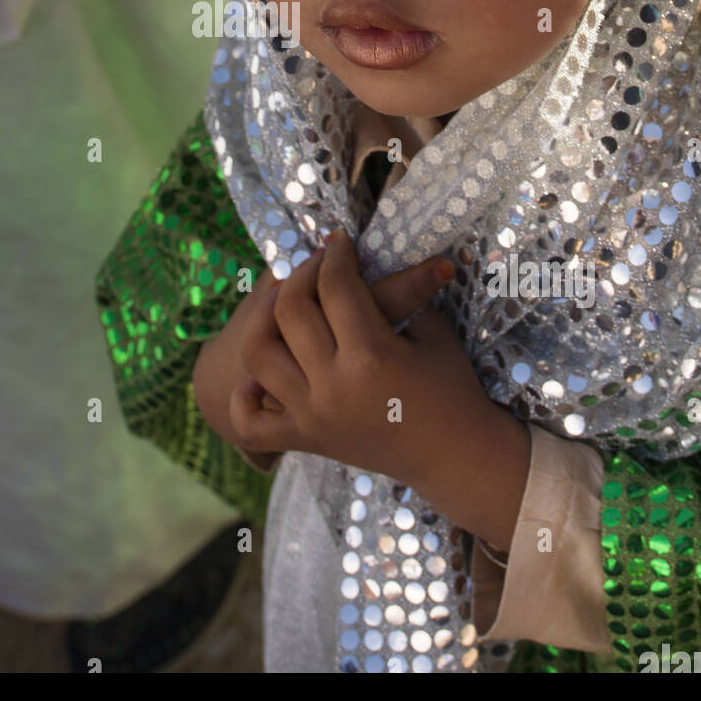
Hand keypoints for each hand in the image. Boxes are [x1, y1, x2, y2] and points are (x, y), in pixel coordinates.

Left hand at [228, 230, 492, 491]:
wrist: (456, 459)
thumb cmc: (452, 391)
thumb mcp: (433, 334)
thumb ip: (401, 296)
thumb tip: (368, 263)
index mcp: (372, 354)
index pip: (337, 286)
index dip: (336, 254)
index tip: (340, 241)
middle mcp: (334, 384)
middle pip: (290, 309)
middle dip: (301, 273)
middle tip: (317, 264)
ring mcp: (314, 414)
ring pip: (258, 354)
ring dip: (263, 319)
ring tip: (282, 305)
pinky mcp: (306, 439)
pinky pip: (252, 424)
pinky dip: (244, 399)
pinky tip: (257, 378)